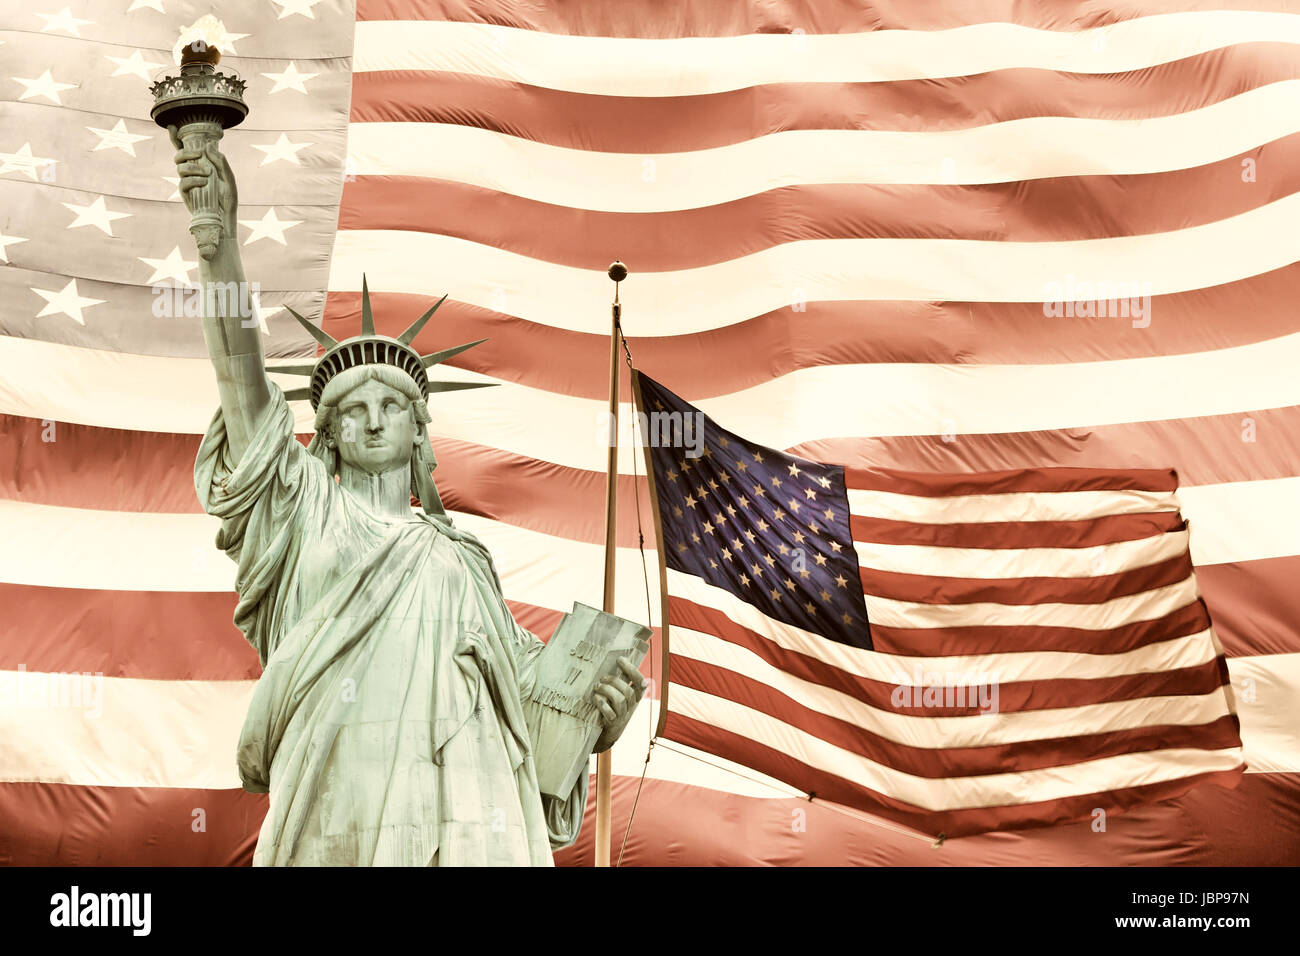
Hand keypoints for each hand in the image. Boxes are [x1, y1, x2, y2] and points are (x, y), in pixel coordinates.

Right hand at [169, 124, 237, 239]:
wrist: (226, 218)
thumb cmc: (228, 198)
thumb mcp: (228, 178)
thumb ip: (220, 162)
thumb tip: (208, 146)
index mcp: (200, 165)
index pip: (185, 150)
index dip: (175, 138)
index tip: (172, 126)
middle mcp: (191, 172)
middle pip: (179, 156)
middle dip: (186, 152)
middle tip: (200, 154)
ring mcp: (187, 182)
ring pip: (180, 168)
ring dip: (193, 168)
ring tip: (208, 174)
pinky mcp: (185, 194)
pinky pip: (183, 182)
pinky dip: (194, 180)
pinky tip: (204, 183)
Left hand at [592, 657, 646, 753]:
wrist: (605, 734)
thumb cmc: (610, 708)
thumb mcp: (617, 695)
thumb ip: (618, 682)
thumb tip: (615, 660)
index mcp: (634, 697)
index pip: (640, 683)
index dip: (632, 670)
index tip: (620, 659)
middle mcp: (631, 707)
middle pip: (628, 691)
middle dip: (614, 681)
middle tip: (602, 679)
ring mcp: (622, 716)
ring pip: (620, 700)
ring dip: (606, 690)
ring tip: (596, 687)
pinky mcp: (612, 724)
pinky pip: (610, 713)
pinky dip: (602, 704)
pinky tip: (595, 699)